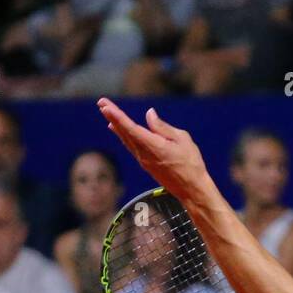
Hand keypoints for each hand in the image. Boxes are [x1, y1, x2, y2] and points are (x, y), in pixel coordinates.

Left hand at [98, 99, 213, 205]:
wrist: (191, 189)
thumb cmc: (191, 163)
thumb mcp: (182, 139)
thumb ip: (163, 127)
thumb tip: (149, 114)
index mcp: (153, 146)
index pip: (130, 128)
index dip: (117, 116)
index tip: (105, 106)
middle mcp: (144, 154)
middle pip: (124, 132)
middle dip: (112, 116)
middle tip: (101, 103)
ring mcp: (144, 160)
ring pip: (126, 139)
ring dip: (116, 125)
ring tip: (107, 113)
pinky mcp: (146, 164)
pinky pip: (131, 146)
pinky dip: (123, 135)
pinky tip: (118, 130)